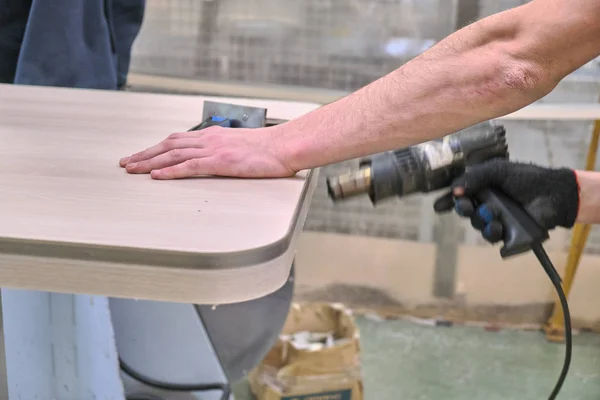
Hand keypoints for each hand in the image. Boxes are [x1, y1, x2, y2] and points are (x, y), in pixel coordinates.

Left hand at [119, 125, 296, 178]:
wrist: (285, 146)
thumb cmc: (270, 149)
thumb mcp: (243, 146)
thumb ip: (226, 151)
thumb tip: (220, 159)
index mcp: (213, 136)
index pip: (177, 140)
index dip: (156, 148)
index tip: (142, 155)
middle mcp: (209, 139)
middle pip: (168, 145)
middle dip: (145, 154)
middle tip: (127, 163)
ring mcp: (213, 150)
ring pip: (173, 154)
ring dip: (150, 162)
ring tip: (133, 170)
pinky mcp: (221, 162)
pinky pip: (189, 166)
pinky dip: (170, 171)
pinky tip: (156, 176)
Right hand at [433, 159, 579, 242]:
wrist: (552, 194)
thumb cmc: (527, 178)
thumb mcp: (498, 170)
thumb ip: (475, 177)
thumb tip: (454, 190)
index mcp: (483, 187)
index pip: (460, 194)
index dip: (448, 201)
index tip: (438, 206)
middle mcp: (487, 203)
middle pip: (465, 210)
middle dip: (462, 208)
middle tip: (466, 206)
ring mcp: (497, 219)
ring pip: (477, 224)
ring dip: (481, 219)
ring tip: (492, 214)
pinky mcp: (507, 233)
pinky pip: (491, 237)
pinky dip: (492, 232)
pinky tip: (498, 226)